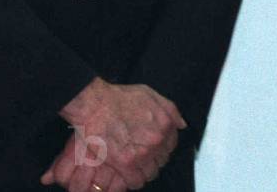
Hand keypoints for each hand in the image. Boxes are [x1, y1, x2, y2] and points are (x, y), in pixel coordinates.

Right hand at [41, 78, 185, 190]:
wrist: (95, 104)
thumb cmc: (118, 98)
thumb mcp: (150, 94)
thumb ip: (169, 109)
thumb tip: (181, 124)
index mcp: (164, 124)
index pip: (170, 146)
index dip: (160, 148)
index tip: (153, 150)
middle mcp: (156, 139)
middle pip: (160, 161)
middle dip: (151, 160)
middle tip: (139, 157)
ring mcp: (142, 152)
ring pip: (150, 173)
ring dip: (142, 172)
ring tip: (133, 167)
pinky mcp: (126, 163)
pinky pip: (136, 181)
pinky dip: (132, 181)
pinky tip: (126, 175)